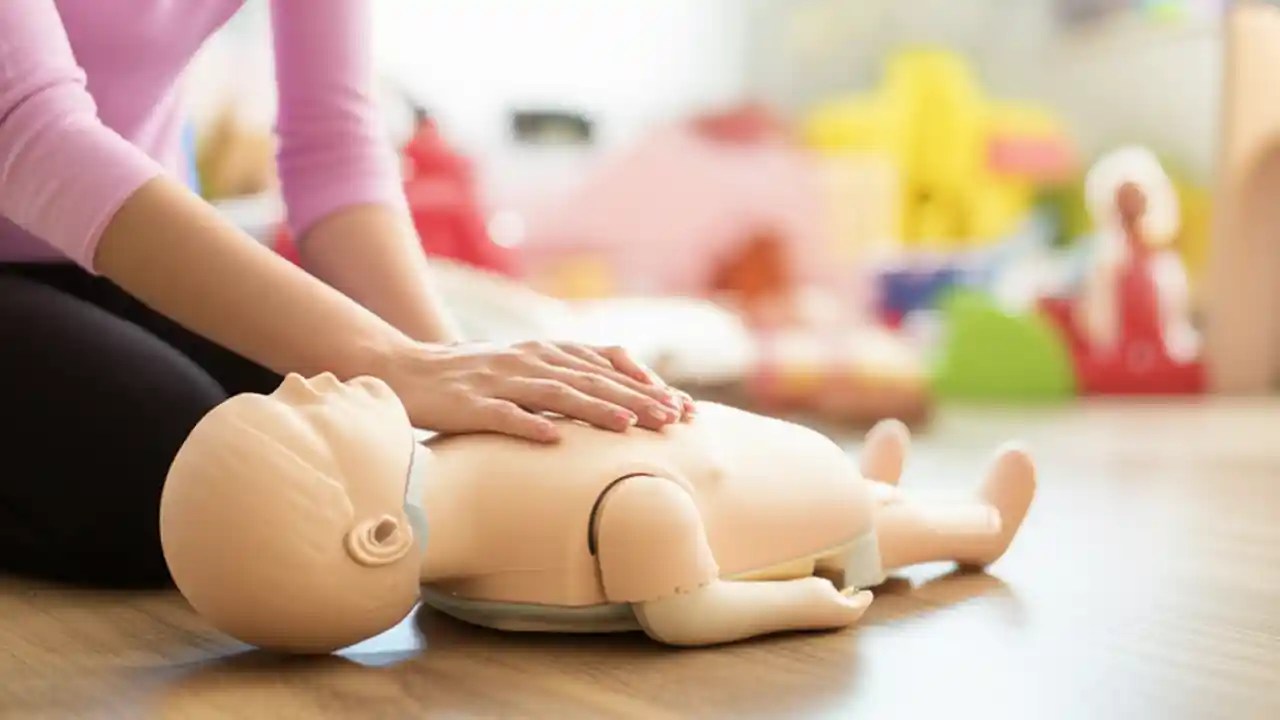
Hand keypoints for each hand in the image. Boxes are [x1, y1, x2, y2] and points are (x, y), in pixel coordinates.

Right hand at [383, 340, 694, 441]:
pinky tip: (553, 439)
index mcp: (543, 351)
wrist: (405, 371)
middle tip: (673, 419)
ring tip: (629, 425)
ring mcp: (498, 380)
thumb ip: (564, 375)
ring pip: (555, 393)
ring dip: (595, 409)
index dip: (644, 382)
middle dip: (635, 398)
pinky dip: (528, 425)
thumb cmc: (471, 377)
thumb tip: (617, 394)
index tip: (680, 404)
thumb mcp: (523, 367)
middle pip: (590, 378)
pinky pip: (502, 415)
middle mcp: (527, 360)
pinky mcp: (468, 404)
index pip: (604, 363)